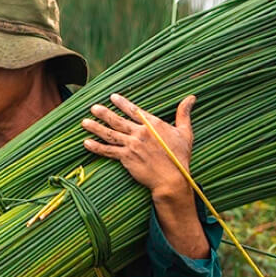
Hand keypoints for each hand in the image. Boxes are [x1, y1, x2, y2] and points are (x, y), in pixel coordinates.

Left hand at [81, 92, 195, 199]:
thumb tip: (191, 98)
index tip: (112, 97)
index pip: (133, 110)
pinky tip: (86, 143)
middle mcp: (139, 132)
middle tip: (93, 107)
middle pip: (117, 120)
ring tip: (84, 122)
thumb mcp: (185, 133)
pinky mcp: (126, 158)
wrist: (171, 179)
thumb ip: (184, 114)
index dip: (122, 103)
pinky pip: (108, 151)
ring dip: (96, 128)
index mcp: (152, 124)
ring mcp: (131, 145)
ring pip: (110, 134)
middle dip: (104, 113)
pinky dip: (96, 147)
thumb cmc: (180, 157)